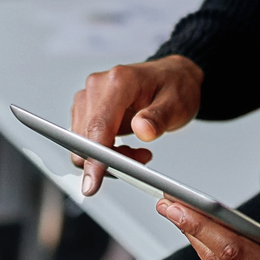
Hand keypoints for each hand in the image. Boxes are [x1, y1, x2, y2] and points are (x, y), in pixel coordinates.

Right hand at [70, 54, 203, 195]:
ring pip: (83, 144)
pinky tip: (127, 147)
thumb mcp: (176, 103)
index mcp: (119, 81)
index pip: (98, 125)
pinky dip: (105, 152)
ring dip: (108, 156)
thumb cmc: (175, 86)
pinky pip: (87, 141)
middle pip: (86, 139)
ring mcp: (90, 97)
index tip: (92, 182)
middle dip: (109, 158)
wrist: (173, 76)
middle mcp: (98, 87)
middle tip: (140, 159)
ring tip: (138, 152)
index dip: (94, 157)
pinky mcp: (87, 109)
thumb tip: (142, 129)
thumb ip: (158, 118)